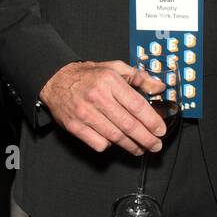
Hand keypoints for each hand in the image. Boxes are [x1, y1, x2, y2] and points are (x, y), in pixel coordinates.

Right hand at [40, 60, 166, 156]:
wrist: (56, 80)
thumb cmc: (88, 75)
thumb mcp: (115, 68)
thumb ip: (139, 78)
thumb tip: (159, 88)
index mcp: (110, 81)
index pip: (136, 105)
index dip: (151, 121)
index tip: (160, 130)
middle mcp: (98, 97)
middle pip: (128, 124)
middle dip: (146, 138)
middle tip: (156, 145)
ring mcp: (85, 113)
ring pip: (115, 136)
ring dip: (131, 146)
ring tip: (141, 148)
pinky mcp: (75, 126)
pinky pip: (98, 143)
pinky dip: (109, 145)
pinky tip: (116, 143)